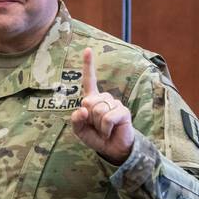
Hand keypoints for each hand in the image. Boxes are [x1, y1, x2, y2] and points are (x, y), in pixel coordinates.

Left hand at [70, 47, 133, 164]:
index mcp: (92, 100)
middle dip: (89, 118)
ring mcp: (114, 103)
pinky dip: (105, 128)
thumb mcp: (80, 130)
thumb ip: (76, 120)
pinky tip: (110, 131)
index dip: (88, 65)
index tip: (87, 49)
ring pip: (97, 110)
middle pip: (88, 102)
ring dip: (97, 125)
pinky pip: (107, 118)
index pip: (90, 80)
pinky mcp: (123, 111)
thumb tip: (83, 109)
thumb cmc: (96, 137)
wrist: (113, 149)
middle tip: (96, 126)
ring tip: (105, 129)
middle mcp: (104, 98)